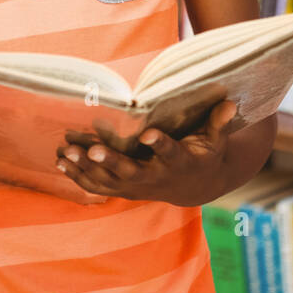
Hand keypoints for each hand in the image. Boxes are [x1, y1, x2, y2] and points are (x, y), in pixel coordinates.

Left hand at [55, 99, 238, 206]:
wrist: (194, 187)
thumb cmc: (203, 154)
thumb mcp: (215, 140)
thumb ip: (219, 122)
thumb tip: (232, 102)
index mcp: (178, 163)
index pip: (169, 152)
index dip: (159, 145)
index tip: (148, 134)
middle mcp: (155, 178)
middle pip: (130, 172)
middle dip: (110, 161)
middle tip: (91, 149)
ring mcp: (136, 187)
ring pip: (108, 181)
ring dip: (85, 168)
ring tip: (65, 151)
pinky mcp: (123, 189)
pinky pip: (98, 187)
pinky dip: (78, 177)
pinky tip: (60, 162)